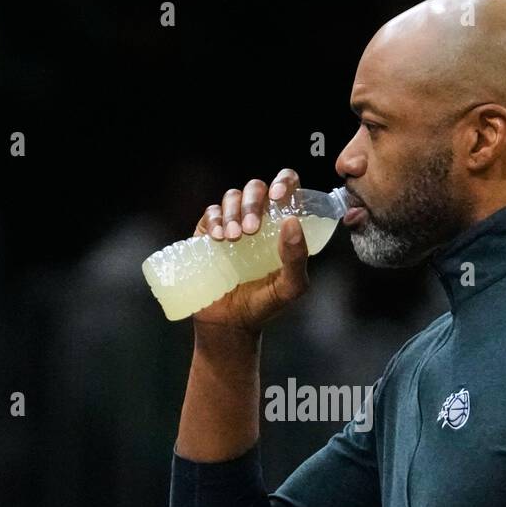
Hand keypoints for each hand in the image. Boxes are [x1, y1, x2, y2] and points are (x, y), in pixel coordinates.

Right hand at [191, 169, 309, 332]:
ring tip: (233, 239)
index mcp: (283, 226)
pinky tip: (217, 238)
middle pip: (256, 188)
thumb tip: (291, 222)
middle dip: (253, 203)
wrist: (230, 324)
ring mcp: (233, 225)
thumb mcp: (290, 288)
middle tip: (251, 229)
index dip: (284, 182)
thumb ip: (297, 259)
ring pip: (232, 197)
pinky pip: (210, 213)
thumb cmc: (265, 306)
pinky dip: (214, 220)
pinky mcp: (209, 234)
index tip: (278, 197)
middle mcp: (259, 220)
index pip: (287, 188)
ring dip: (233, 211)